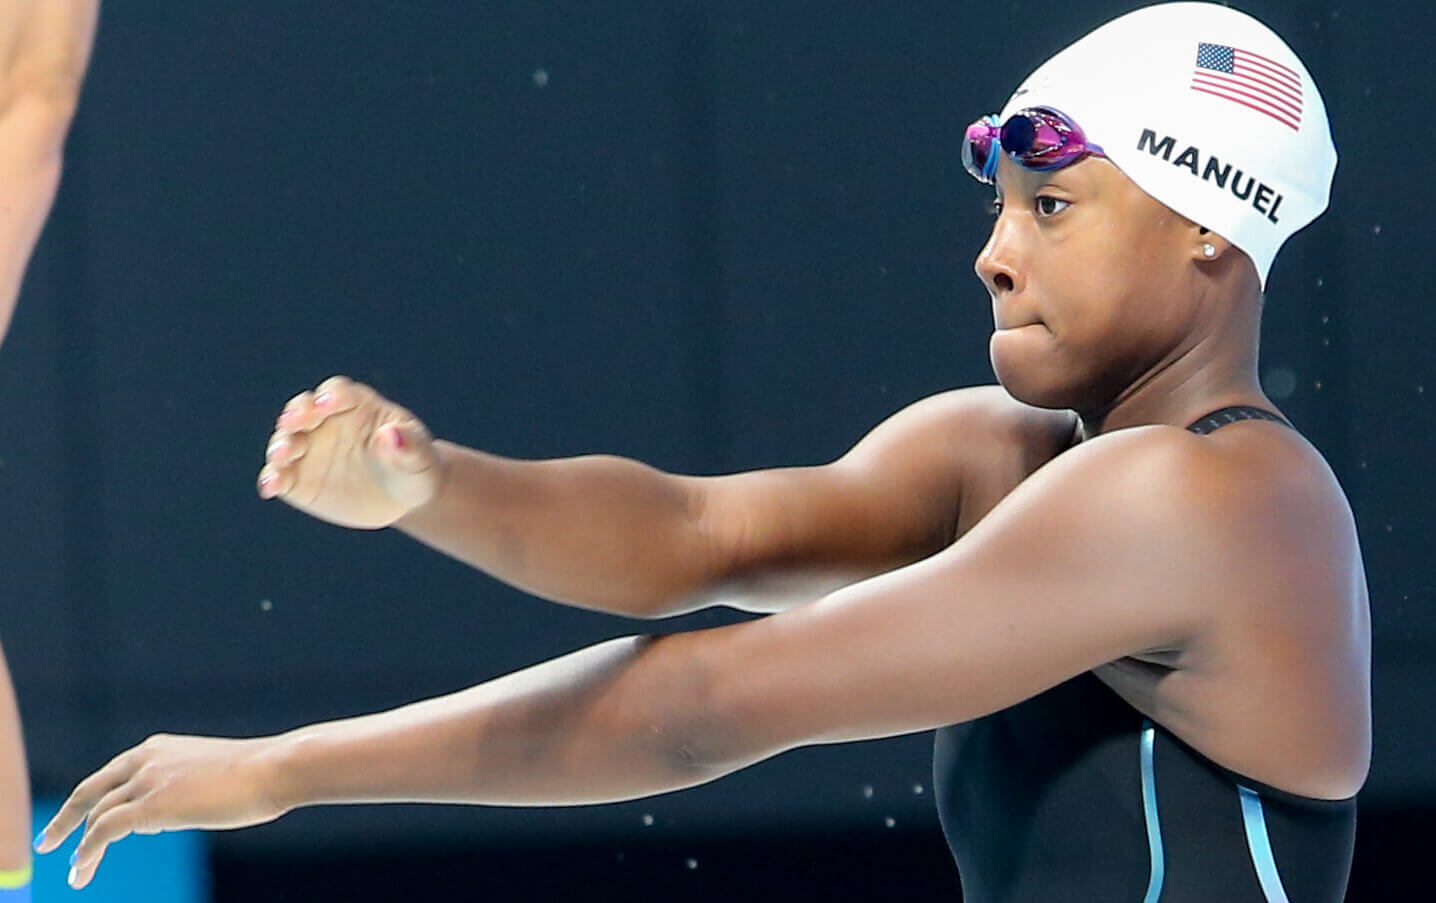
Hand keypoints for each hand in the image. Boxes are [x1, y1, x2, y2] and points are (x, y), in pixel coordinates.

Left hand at [33, 734, 288, 888]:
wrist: (273, 768)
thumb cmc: (257, 775)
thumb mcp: (209, 776)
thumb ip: (179, 789)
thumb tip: (159, 819)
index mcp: (159, 748)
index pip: (112, 774)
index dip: (92, 798)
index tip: (82, 818)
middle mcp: (146, 759)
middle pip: (90, 791)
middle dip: (66, 818)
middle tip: (49, 841)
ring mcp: (146, 781)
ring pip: (96, 816)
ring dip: (81, 847)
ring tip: (76, 873)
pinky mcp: (150, 806)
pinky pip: (104, 831)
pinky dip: (88, 852)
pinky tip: (83, 869)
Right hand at [259, 375, 440, 528]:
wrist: (402, 498)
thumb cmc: (414, 468)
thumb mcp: (420, 459)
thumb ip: (410, 446)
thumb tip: (391, 435)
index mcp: (358, 405)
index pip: (339, 392)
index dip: (332, 395)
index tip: (327, 404)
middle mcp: (326, 422)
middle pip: (303, 408)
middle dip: (297, 413)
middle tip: (293, 421)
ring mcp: (309, 449)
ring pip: (286, 440)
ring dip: (281, 445)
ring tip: (283, 455)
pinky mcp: (297, 479)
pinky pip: (280, 475)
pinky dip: (272, 479)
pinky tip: (271, 487)